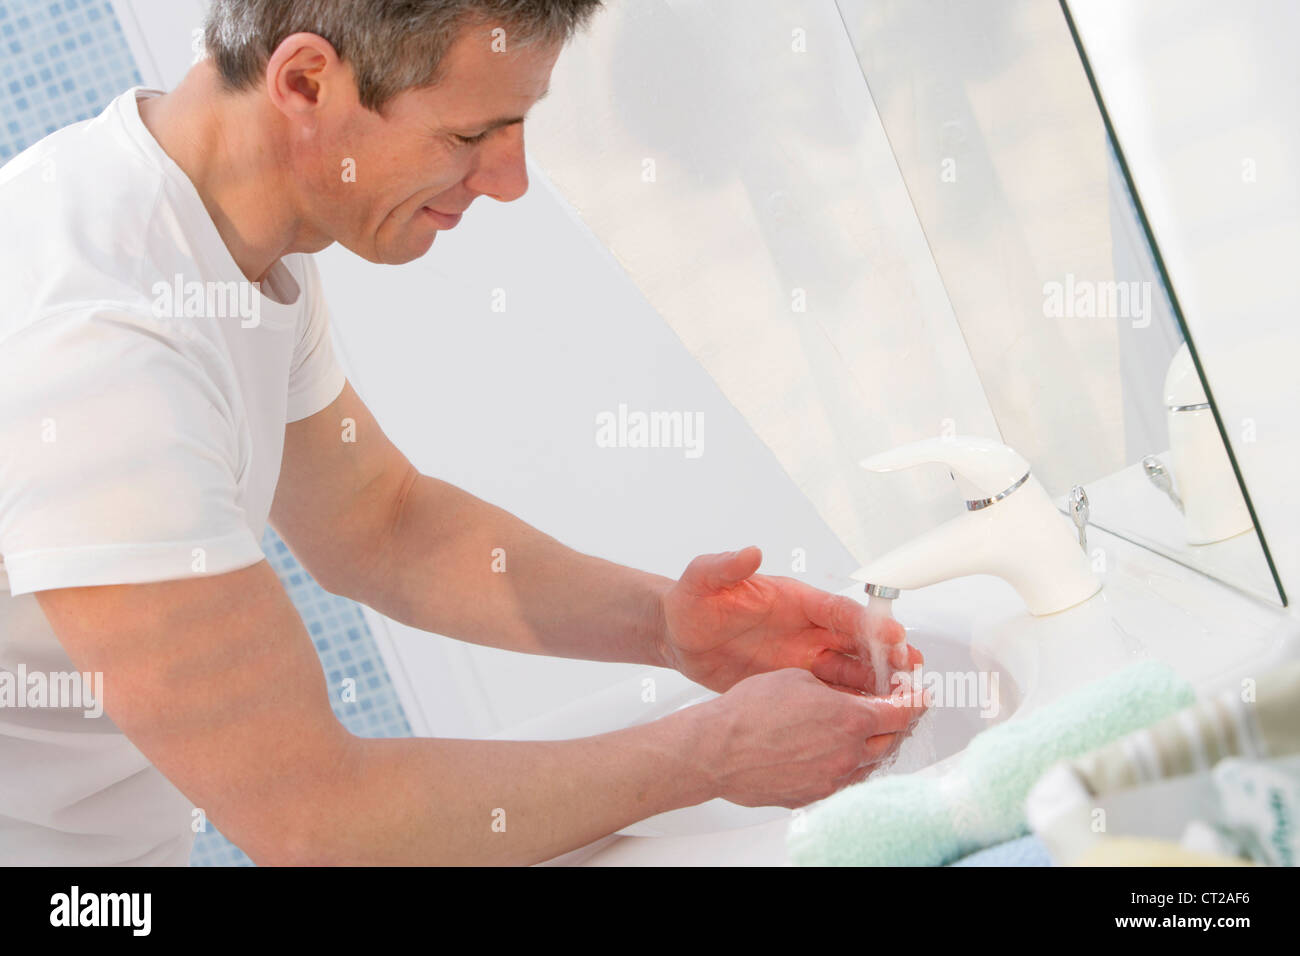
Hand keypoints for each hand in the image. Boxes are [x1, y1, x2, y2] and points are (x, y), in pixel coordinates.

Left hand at [659, 546, 922, 694]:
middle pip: (855, 642)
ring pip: (849, 671)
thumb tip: (750, 552)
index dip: (868, 623)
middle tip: (911, 671)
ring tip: (903, 698)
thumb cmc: (692, 602)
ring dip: (876, 682)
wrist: (676, 638)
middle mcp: (806, 629)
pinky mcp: (791, 685)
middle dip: (885, 655)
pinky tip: (869, 718)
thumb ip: (726, 567)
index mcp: (795, 601)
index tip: (893, 634)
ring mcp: (802, 658)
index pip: (839, 610)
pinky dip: (850, 704)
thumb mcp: (702, 580)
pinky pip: (828, 695)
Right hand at [686, 668, 926, 807]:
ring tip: (859, 731)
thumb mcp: (799, 679)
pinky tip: (833, 751)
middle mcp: (848, 754)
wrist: (717, 750)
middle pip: (892, 740)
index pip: (902, 713)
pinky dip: (848, 764)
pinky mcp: (815, 796)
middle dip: (896, 723)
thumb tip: (849, 696)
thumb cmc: (749, 711)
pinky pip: (844, 780)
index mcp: (850, 719)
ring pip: (870, 763)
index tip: (921, 697)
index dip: (916, 702)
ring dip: (872, 745)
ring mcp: (833, 780)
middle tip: (892, 710)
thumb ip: (835, 690)